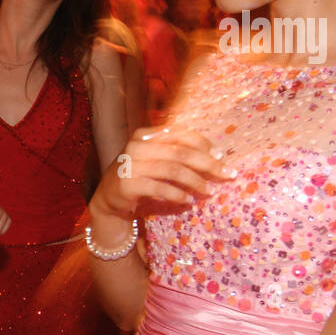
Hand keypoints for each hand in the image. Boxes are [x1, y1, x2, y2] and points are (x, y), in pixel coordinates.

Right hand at [90, 126, 234, 221]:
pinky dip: (178, 194)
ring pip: (173, 170)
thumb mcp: (154, 158)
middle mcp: (136, 146)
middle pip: (181, 152)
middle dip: (207, 164)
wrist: (109, 197)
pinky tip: (189, 200)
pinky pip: (160, 188)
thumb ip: (175, 151)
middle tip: (226, 175)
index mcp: (145, 135)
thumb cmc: (139, 176)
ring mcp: (130, 165)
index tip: (221, 156)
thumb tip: (215, 155)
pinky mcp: (128, 184)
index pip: (180, 134)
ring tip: (209, 191)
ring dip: (196, 182)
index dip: (203, 144)